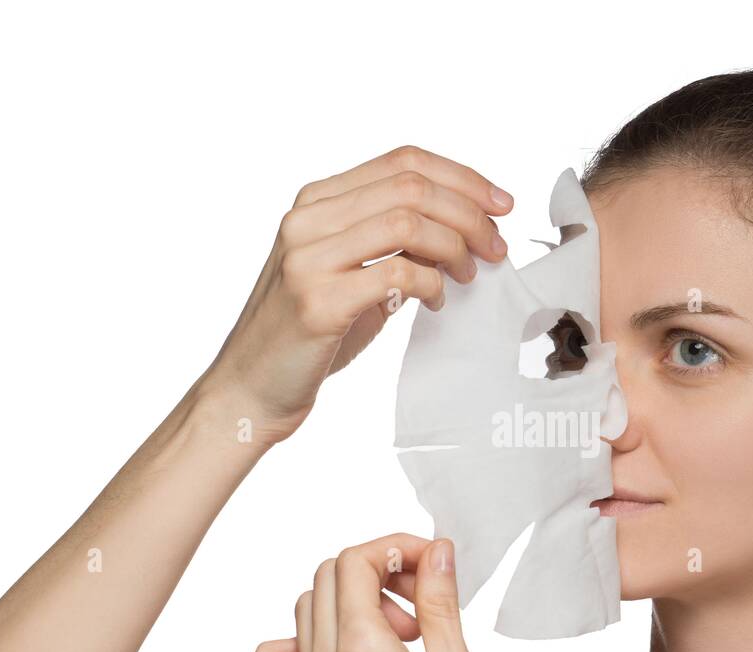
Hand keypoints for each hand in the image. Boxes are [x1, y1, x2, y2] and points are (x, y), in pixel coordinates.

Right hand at [200, 145, 512, 442]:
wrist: (252, 388)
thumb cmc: (309, 334)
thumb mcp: (351, 272)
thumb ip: (395, 245)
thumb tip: (464, 229)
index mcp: (315, 202)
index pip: (402, 162)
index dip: (462, 178)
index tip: (501, 204)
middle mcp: (306, 220)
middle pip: (411, 188)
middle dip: (469, 214)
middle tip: (496, 248)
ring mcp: (307, 259)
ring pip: (407, 224)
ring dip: (455, 247)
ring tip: (467, 275)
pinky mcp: (318, 302)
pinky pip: (398, 275)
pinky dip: (432, 286)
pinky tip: (437, 303)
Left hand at [245, 532, 495, 651]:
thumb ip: (440, 602)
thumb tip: (438, 551)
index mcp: (362, 649)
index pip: (356, 561)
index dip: (396, 547)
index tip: (432, 561)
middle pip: (329, 576)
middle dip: (378, 569)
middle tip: (423, 595)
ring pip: (304, 611)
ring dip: (350, 602)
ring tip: (400, 631)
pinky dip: (285, 651)